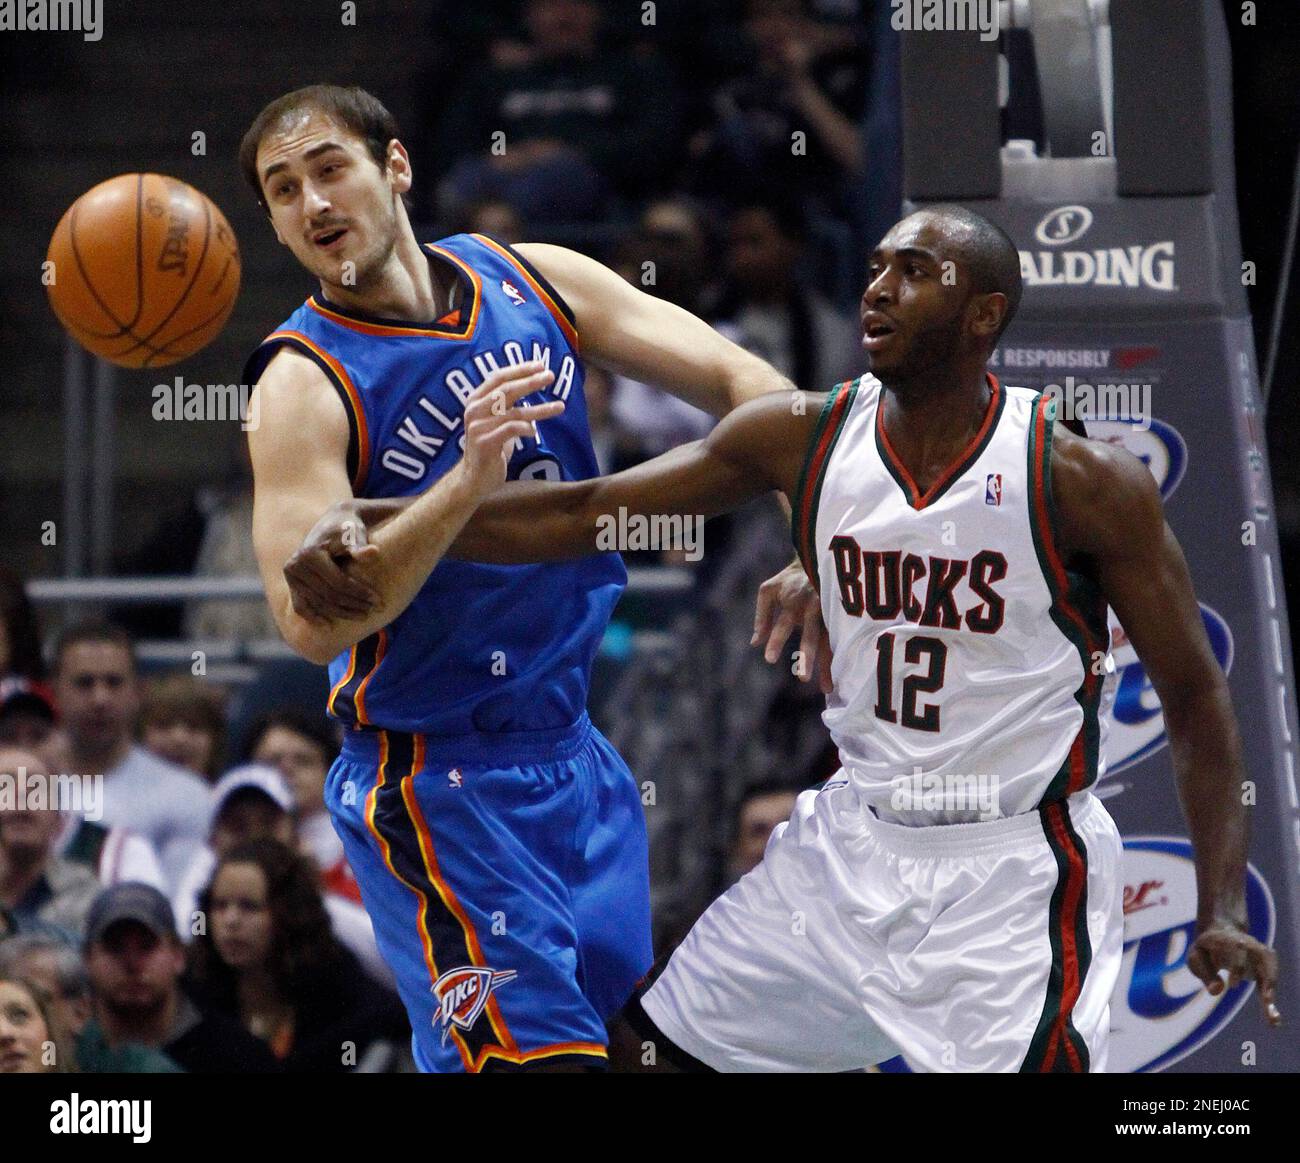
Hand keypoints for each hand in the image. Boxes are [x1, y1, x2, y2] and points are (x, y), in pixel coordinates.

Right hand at [284, 501, 381, 624]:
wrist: (332, 524)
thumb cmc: (347, 529)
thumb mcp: (354, 533)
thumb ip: (360, 545)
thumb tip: (373, 553)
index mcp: (309, 554)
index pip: (338, 582)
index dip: (359, 594)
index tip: (379, 601)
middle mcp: (294, 566)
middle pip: (328, 595)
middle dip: (353, 605)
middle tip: (374, 611)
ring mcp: (291, 577)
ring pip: (318, 604)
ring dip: (340, 613)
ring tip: (362, 616)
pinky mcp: (292, 585)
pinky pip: (301, 607)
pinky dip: (314, 618)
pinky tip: (329, 626)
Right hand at [457, 360, 562, 498]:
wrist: (475, 478)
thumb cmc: (491, 446)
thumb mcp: (497, 420)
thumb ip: (507, 403)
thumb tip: (532, 382)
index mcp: (475, 400)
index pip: (498, 377)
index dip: (519, 369)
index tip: (540, 364)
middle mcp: (474, 410)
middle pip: (506, 390)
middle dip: (531, 381)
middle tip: (550, 376)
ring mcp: (478, 427)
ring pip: (513, 411)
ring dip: (540, 408)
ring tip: (560, 406)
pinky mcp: (485, 443)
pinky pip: (511, 429)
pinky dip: (526, 428)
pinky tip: (534, 431)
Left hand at [751, 559, 832, 692]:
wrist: (819, 557)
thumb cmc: (790, 578)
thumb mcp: (768, 590)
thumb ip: (762, 616)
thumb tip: (755, 644)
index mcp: (794, 600)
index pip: (783, 623)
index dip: (776, 640)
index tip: (769, 659)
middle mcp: (815, 607)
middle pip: (812, 634)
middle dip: (808, 656)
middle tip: (803, 679)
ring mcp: (831, 611)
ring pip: (831, 641)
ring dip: (829, 665)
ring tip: (827, 689)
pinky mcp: (843, 616)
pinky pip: (842, 639)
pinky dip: (843, 658)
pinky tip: (844, 676)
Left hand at [1187, 921, 1280, 1026]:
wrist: (1220, 933)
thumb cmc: (1206, 949)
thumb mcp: (1197, 958)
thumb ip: (1205, 974)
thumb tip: (1216, 991)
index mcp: (1227, 939)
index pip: (1237, 950)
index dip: (1237, 967)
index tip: (1232, 985)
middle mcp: (1248, 943)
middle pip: (1261, 955)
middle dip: (1267, 976)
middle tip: (1267, 1000)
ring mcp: (1259, 950)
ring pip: (1271, 966)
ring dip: (1273, 986)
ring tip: (1271, 1012)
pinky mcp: (1265, 962)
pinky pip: (1271, 977)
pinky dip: (1271, 993)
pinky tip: (1271, 1015)